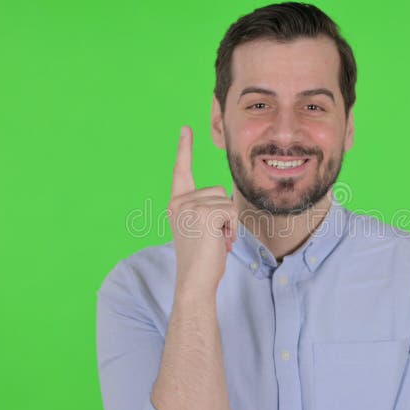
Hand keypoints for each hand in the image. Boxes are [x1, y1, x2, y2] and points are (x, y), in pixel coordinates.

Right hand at [168, 126, 237, 295]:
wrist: (195, 281)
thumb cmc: (202, 259)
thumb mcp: (200, 228)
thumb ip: (205, 209)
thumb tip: (225, 196)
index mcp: (176, 203)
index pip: (181, 171)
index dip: (184, 148)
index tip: (186, 128)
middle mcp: (179, 202)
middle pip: (217, 190)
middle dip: (224, 215)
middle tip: (214, 238)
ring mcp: (190, 206)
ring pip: (226, 201)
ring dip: (229, 223)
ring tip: (216, 241)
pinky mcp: (204, 213)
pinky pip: (231, 211)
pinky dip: (232, 228)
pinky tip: (221, 242)